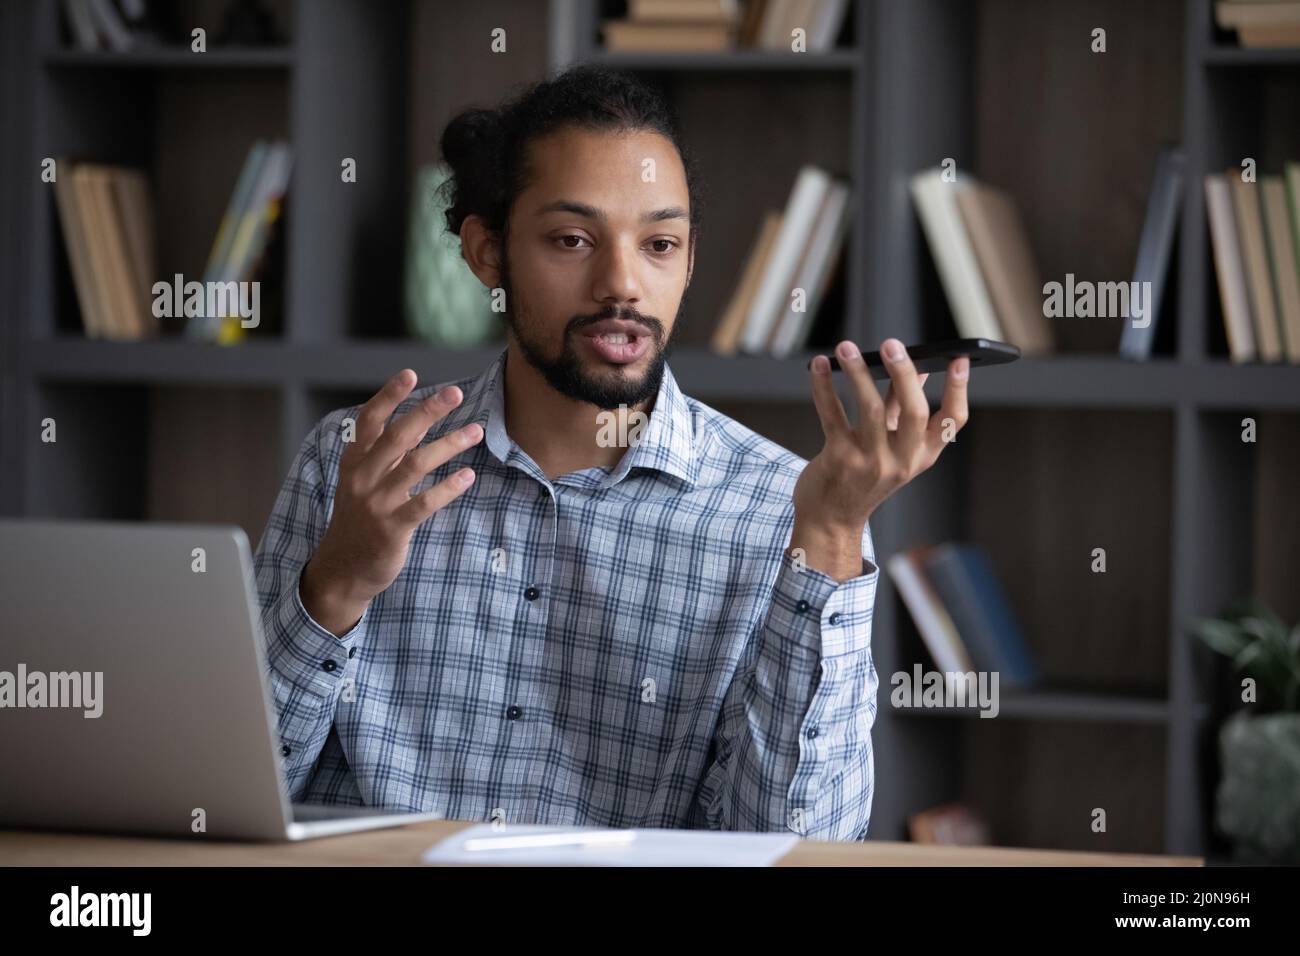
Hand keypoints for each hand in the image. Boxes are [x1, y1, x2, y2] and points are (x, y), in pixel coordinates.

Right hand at [301, 369, 482, 632]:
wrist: (343, 570)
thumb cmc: (359, 519)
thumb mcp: (362, 481)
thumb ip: (385, 453)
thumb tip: (417, 422)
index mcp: (355, 461)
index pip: (369, 420)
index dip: (389, 396)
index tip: (410, 374)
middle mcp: (363, 477)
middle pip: (397, 435)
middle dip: (427, 411)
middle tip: (455, 393)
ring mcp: (376, 503)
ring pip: (415, 465)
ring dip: (448, 445)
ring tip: (476, 431)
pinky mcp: (392, 528)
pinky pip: (424, 503)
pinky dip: (448, 488)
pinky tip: (468, 477)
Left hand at [793, 338, 968, 535]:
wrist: (831, 517)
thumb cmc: (864, 475)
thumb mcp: (892, 446)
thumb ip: (903, 408)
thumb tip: (919, 370)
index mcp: (923, 454)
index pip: (953, 421)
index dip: (958, 389)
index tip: (959, 359)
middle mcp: (902, 461)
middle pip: (914, 412)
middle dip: (904, 373)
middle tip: (891, 344)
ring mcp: (871, 463)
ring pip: (870, 410)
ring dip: (858, 373)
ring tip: (846, 348)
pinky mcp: (839, 460)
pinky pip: (832, 415)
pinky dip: (824, 387)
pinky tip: (818, 366)